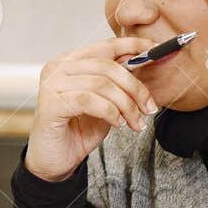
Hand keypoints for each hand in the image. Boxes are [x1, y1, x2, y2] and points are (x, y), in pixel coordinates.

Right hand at [24, 36, 159, 181]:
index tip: (157, 51)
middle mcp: (57, 68)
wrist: (54, 161)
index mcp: (70, 61)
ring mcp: (52, 85)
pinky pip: (90, 101)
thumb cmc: (77, 130)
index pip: (105, 46)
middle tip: (149, 107)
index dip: (134, 46)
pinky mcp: (50, 104)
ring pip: (102, 84)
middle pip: (107, 66)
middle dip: (135, 88)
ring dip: (126, 105)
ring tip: (135, 122)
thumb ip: (117, 81)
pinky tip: (117, 123)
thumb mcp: (105, 101)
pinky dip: (110, 112)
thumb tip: (143, 60)